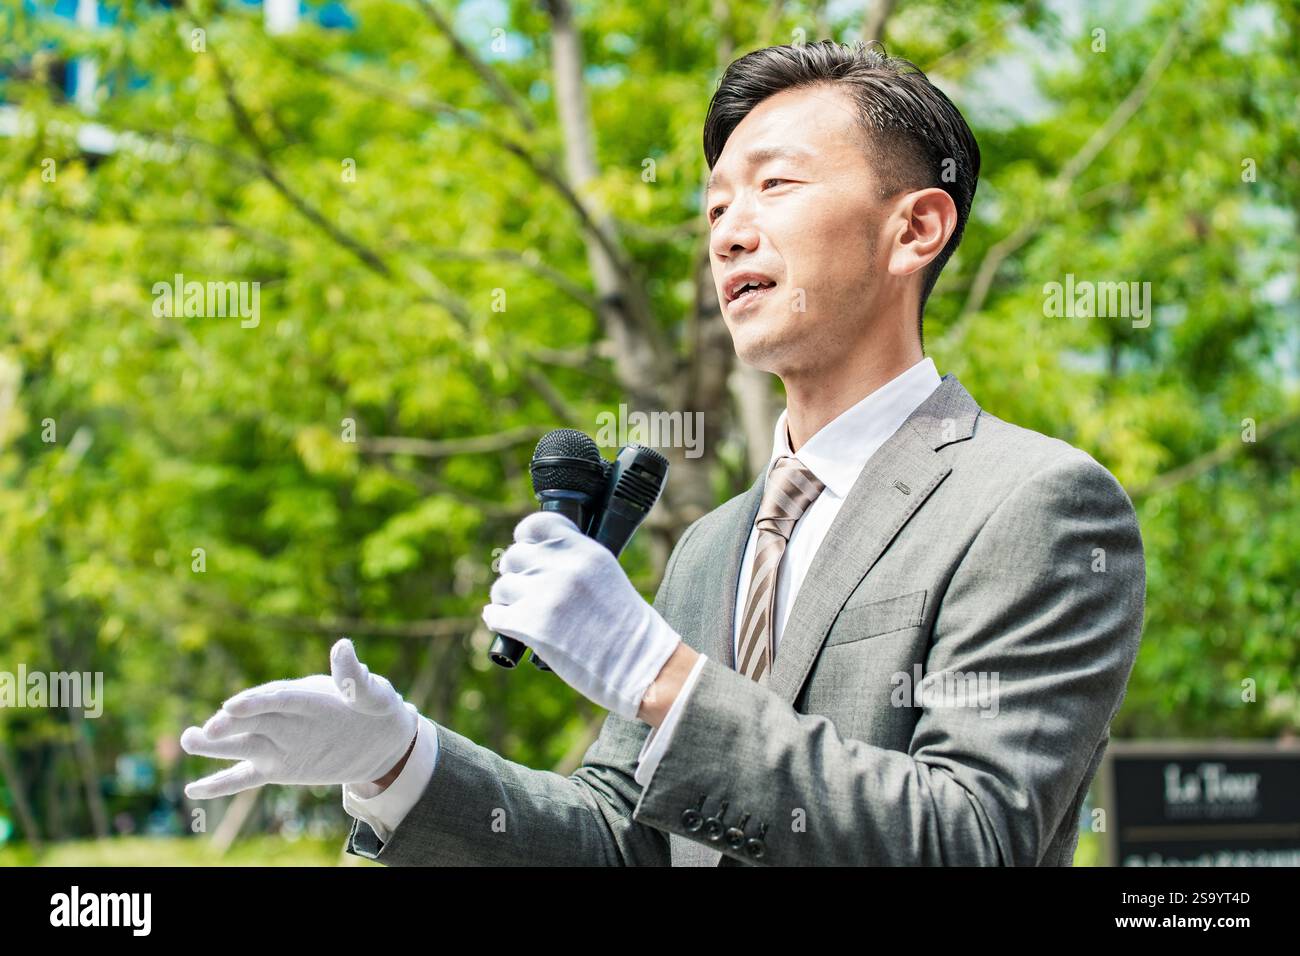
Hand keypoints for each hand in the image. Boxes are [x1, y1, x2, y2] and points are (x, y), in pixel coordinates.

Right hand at [180, 638, 418, 798]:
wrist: (381, 738)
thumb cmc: (376, 707)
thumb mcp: (372, 693)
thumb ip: (353, 677)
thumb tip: (343, 647)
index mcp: (304, 695)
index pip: (277, 698)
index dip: (256, 702)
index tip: (233, 706)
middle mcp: (284, 718)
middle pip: (252, 721)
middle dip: (229, 725)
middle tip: (206, 731)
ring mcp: (278, 744)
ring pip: (240, 746)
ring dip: (214, 746)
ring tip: (188, 741)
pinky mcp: (277, 768)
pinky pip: (244, 778)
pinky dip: (220, 785)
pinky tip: (192, 791)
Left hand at [482, 511, 681, 720]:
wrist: (640, 665)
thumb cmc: (627, 627)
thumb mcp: (606, 576)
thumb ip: (574, 561)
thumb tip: (535, 561)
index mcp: (585, 550)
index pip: (538, 524)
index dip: (525, 536)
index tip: (525, 546)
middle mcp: (564, 567)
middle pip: (514, 556)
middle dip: (515, 573)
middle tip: (524, 589)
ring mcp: (545, 595)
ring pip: (502, 586)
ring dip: (506, 599)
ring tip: (521, 611)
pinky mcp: (532, 625)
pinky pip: (494, 615)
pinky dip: (497, 620)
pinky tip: (505, 624)